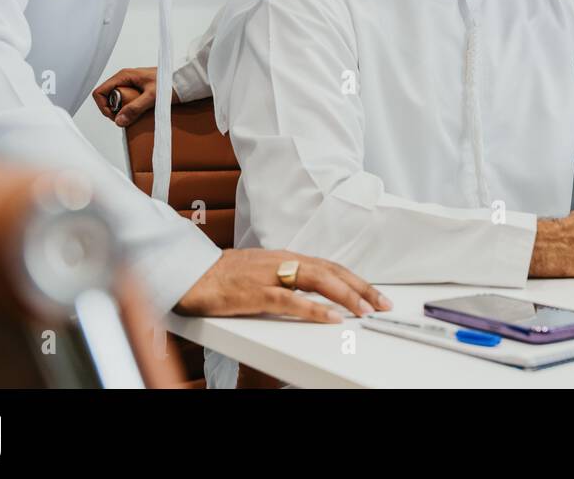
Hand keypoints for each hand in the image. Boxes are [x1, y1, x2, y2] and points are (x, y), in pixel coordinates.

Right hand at [91, 67, 171, 125]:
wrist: (186, 80)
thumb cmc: (171, 83)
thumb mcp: (152, 97)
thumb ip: (135, 108)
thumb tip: (118, 121)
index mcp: (124, 75)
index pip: (100, 92)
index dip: (103, 107)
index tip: (115, 117)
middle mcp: (125, 78)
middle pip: (107, 97)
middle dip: (113, 110)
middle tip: (127, 117)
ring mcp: (131, 83)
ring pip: (117, 99)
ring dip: (122, 109)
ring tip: (135, 114)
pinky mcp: (138, 89)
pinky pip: (127, 100)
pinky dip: (130, 107)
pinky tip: (140, 111)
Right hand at [175, 249, 392, 321]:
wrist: (191, 274)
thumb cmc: (226, 276)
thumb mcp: (264, 272)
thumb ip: (289, 279)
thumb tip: (316, 293)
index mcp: (286, 256)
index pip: (330, 266)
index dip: (356, 279)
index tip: (376, 293)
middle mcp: (283, 260)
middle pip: (331, 271)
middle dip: (360, 287)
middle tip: (382, 303)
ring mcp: (270, 275)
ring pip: (316, 281)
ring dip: (344, 295)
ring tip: (365, 310)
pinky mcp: (255, 292)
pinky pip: (290, 300)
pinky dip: (313, 309)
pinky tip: (330, 318)